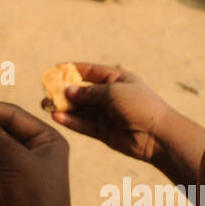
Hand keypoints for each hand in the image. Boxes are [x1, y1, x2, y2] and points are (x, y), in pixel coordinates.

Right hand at [51, 65, 177, 165]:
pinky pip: (83, 125)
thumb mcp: (113, 92)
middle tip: (46, 91)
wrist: (158, 135)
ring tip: (45, 105)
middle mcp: (109, 95)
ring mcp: (105, 114)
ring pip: (80, 109)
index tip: (55, 69)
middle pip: (81, 91)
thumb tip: (68, 90)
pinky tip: (57, 117)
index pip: (90, 71)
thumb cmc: (140, 106)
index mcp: (116, 79)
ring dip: (63, 107)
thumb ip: (89, 92)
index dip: (72, 70)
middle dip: (64, 91)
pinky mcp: (103, 131)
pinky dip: (70, 121)